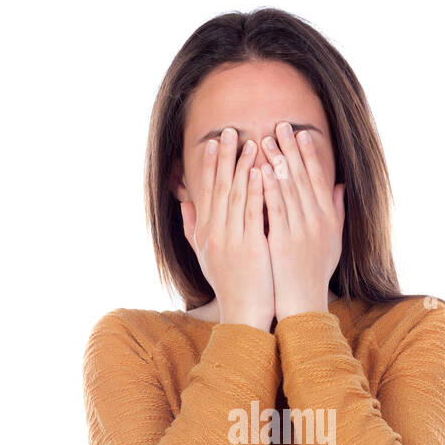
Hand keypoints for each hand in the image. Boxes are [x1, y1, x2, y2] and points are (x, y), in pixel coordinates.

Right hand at [180, 127, 275, 330]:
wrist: (244, 313)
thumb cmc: (230, 285)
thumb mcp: (205, 257)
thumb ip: (193, 229)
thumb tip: (184, 204)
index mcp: (205, 235)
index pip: (207, 192)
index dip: (211, 166)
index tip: (214, 143)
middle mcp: (214, 235)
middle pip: (219, 188)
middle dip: (224, 158)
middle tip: (229, 131)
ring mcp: (231, 240)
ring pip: (236, 196)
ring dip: (242, 167)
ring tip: (249, 142)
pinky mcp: (250, 247)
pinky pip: (252, 212)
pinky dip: (255, 190)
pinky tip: (260, 170)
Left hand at [260, 122, 344, 320]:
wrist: (304, 302)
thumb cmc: (315, 273)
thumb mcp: (333, 242)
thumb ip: (338, 212)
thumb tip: (341, 187)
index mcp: (328, 219)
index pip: (318, 179)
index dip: (309, 155)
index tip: (300, 134)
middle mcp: (317, 221)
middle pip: (302, 178)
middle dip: (290, 150)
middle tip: (280, 125)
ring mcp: (300, 231)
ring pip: (288, 189)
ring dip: (276, 162)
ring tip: (266, 140)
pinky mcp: (283, 241)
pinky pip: (275, 209)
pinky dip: (267, 188)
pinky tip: (259, 171)